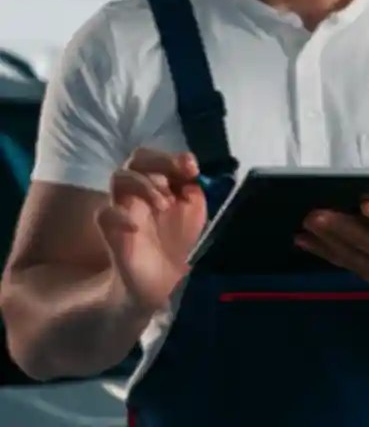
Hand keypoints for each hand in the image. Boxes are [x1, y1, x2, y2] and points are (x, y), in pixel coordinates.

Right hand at [95, 148, 206, 312]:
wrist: (163, 281)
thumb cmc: (178, 242)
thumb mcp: (194, 212)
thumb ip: (193, 190)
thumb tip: (193, 172)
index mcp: (161, 184)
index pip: (158, 158)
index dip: (173, 157)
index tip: (192, 168)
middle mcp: (140, 191)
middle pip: (136, 160)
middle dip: (158, 161)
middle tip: (178, 175)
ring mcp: (124, 208)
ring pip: (120, 178)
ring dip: (145, 185)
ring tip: (164, 204)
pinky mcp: (110, 230)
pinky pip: (104, 213)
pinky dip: (121, 216)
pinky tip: (137, 227)